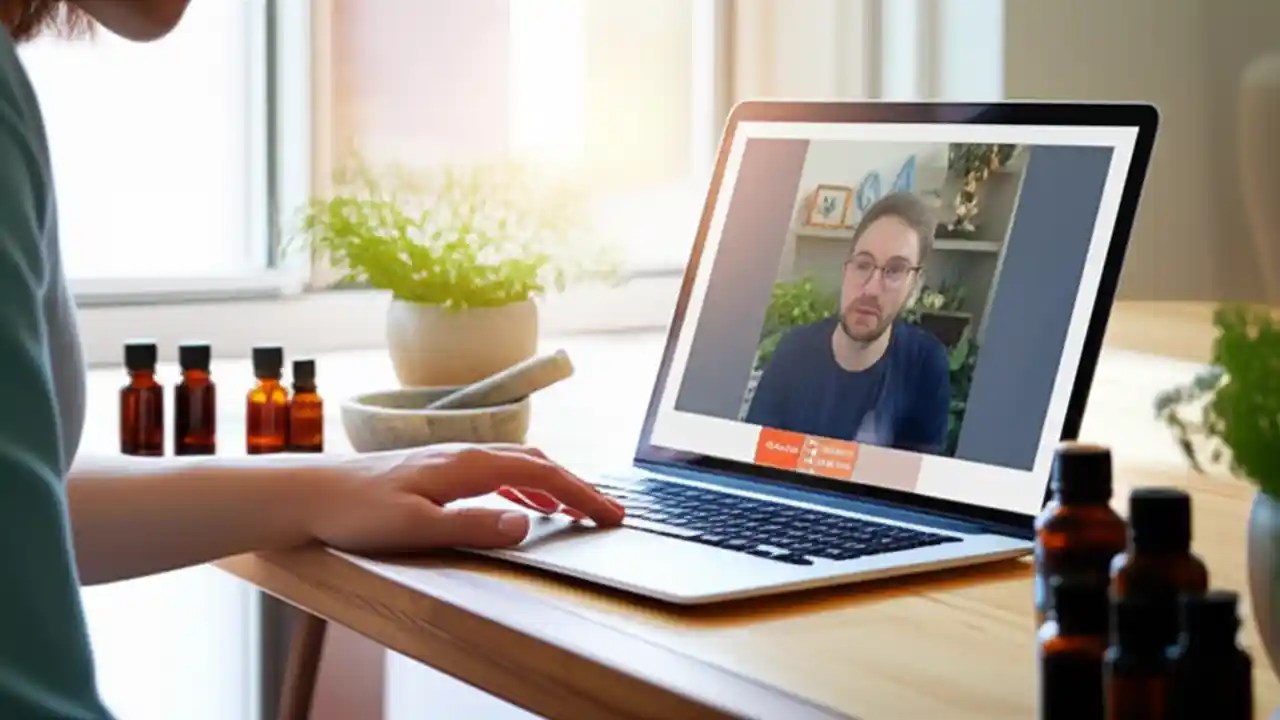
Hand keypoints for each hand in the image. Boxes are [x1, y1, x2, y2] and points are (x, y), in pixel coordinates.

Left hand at [307, 444, 625, 553]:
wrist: (309, 493)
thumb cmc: (355, 512)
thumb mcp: (415, 527)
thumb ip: (471, 526)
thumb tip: (527, 525)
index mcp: (467, 465)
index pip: (541, 475)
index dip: (581, 494)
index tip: (611, 515)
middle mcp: (465, 454)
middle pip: (538, 463)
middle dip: (577, 487)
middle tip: (607, 513)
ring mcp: (451, 458)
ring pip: (519, 463)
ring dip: (554, 484)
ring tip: (577, 508)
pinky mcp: (438, 468)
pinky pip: (498, 471)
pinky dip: (525, 485)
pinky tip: (523, 504)